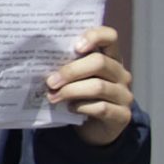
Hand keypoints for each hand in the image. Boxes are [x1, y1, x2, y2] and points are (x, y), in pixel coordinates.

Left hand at [48, 26, 132, 146]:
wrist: (93, 127)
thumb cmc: (79, 95)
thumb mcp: (74, 78)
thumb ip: (66, 66)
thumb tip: (39, 62)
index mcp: (110, 58)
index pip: (110, 37)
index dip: (94, 36)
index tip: (75, 46)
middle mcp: (121, 73)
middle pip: (99, 62)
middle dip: (70, 71)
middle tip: (50, 81)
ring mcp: (124, 94)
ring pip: (98, 86)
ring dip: (70, 91)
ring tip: (52, 96)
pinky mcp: (122, 115)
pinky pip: (101, 107)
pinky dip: (81, 107)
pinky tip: (70, 108)